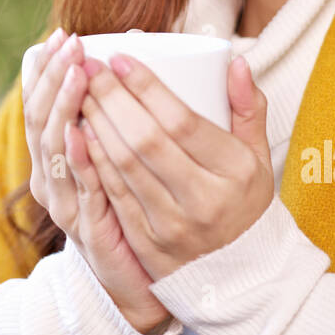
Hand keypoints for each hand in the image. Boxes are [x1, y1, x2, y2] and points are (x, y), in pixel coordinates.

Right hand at [21, 29, 172, 334]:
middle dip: (54, 76)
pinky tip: (78, 132)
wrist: (137, 282)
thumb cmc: (132, 213)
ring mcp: (63, 201)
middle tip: (68, 42)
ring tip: (76, 71)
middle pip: (40, 117)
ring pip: (54, 145)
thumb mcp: (118, 160)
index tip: (59, 34)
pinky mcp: (84, 224)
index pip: (40, 103)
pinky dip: (76, 158)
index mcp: (57, 156)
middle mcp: (50, 175)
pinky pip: (79, 186)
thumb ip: (117, 118)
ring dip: (64, 105)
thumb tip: (123, 64)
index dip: (45, 69)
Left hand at [77, 52, 273, 281]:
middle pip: (145, 140)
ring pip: (123, 166)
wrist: (240, 276)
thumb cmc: (245, 202)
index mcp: (234, 172)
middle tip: (89, 68)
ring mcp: (172, 225)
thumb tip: (235, 61)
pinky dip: (93, 161)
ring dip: (95, 124)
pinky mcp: (147, 243)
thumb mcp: (257, 157)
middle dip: (111, 98)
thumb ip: (249, 108)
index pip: (182, 121)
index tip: (119, 58)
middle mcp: (203, 200)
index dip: (146, 87)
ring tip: (78, 91)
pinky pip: (113, 195)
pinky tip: (79, 133)